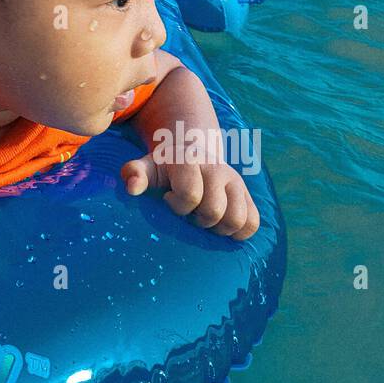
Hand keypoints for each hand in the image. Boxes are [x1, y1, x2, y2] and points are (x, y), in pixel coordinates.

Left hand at [120, 152, 259, 239]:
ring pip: (238, 220)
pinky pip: (253, 223)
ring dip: (218, 228)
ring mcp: (235, 182)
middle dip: (197, 219)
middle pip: (215, 211)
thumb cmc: (166, 166)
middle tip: (188, 212)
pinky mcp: (247, 195)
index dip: (177, 205)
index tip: (168, 198)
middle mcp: (218, 169)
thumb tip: (131, 188)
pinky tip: (219, 225)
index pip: (190, 194)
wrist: (193, 150)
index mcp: (191, 161)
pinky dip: (238, 232)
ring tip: (204, 218)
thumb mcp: (148, 166)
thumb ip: (135, 173)